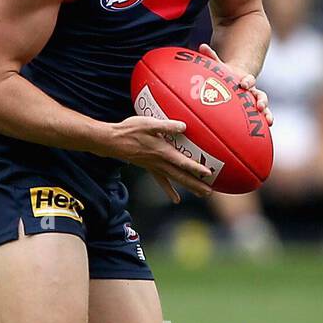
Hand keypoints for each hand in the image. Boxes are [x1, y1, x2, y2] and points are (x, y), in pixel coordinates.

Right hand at [97, 115, 216, 203]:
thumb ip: (166, 125)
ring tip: (202, 194)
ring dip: (189, 187)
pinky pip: (162, 181)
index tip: (208, 173)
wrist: (112, 141)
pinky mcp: (149, 167)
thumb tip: (184, 126)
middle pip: (181, 176)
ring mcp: (155, 167)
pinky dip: (169, 191)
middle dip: (196, 184)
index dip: (195, 168)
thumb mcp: (148, 123)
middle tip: (210, 192)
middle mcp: (160, 162)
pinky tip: (175, 199)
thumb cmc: (129, 130)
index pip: (181, 162)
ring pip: (175, 180)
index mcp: (162, 152)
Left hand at [198, 43, 272, 126]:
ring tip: (269, 121)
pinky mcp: (254, 110)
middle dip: (261, 100)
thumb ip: (212, 57)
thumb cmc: (226, 76)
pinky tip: (268, 127)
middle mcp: (253, 91)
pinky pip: (262, 116)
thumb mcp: (219, 67)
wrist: (235, 82)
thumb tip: (202, 46)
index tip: (243, 84)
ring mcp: (255, 101)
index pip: (249, 80)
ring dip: (267, 113)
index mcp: (245, 80)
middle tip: (259, 106)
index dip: (248, 82)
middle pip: (260, 95)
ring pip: (264, 107)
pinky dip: (266, 121)